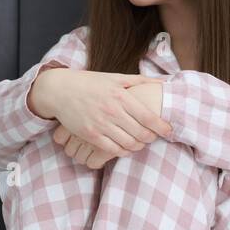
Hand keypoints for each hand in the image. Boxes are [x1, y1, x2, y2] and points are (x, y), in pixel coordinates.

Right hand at [50, 71, 170, 168]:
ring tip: (141, 142)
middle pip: (141, 133)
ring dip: (139, 146)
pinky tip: (126, 147)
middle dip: (151, 138)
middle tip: (154, 137)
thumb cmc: (91, 83)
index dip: (162, 127)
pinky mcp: (90, 135)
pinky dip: (123, 151)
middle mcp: (112, 111)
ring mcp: (100, 124)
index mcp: (122, 96)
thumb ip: (141, 80)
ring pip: (128, 143)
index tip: (169, 130)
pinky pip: (112, 150)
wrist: (60, 90)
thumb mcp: (116, 77)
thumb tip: (164, 83)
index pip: (149, 117)